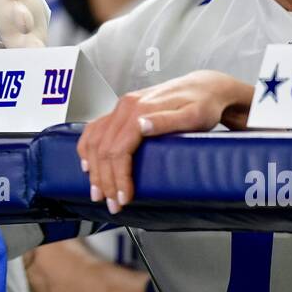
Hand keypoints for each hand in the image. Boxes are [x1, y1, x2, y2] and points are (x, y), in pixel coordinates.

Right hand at [78, 70, 254, 212]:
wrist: (204, 88)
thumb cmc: (202, 104)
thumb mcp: (192, 115)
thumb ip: (166, 121)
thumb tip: (142, 126)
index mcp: (139, 109)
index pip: (118, 149)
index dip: (119, 177)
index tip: (124, 197)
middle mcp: (126, 106)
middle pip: (104, 149)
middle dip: (105, 180)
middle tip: (112, 203)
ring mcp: (121, 108)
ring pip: (95, 140)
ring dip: (94, 169)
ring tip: (98, 191)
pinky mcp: (121, 111)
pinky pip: (94, 129)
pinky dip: (87, 148)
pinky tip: (87, 163)